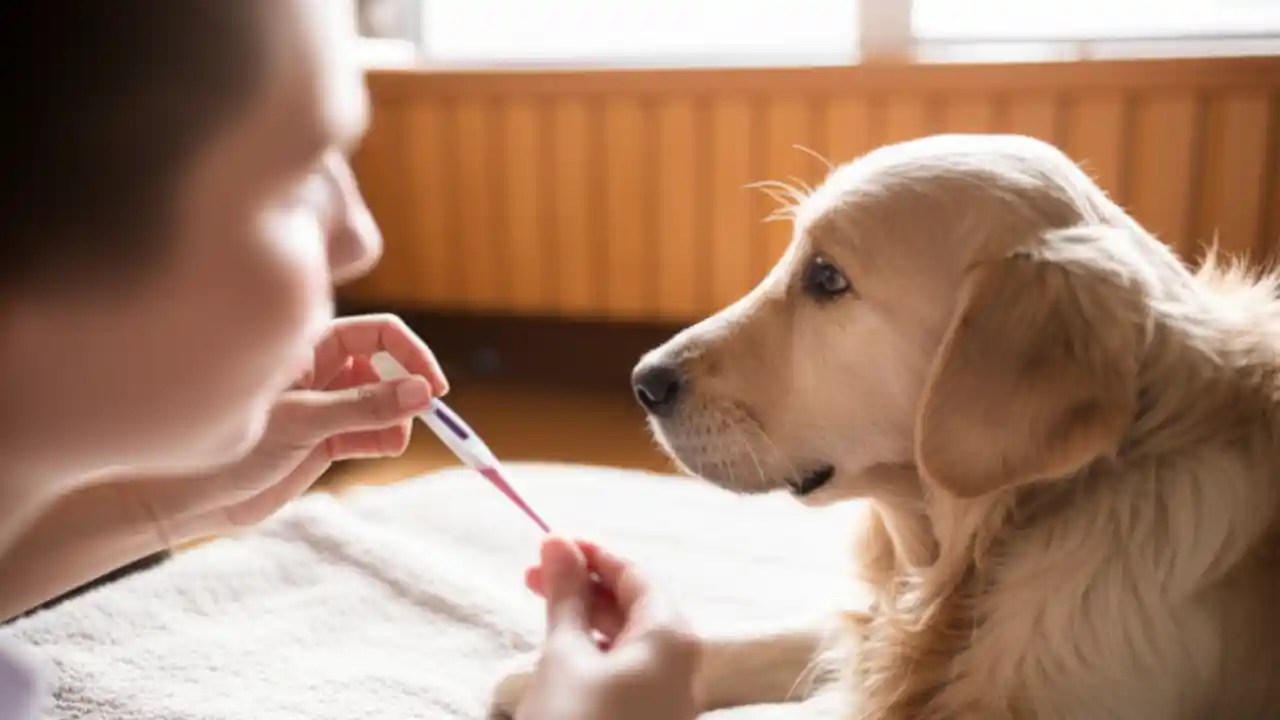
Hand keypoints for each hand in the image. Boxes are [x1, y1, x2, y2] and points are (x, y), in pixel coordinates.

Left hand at [127, 313, 446, 544]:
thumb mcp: (304, 422)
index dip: (411, 354)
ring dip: (397, 418)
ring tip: (392, 441)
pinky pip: (370, 431)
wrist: (189, 499)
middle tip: (422, 415)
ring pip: (382, 401)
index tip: (432, 387)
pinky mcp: (325, 438)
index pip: (378, 333)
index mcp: (306, 345)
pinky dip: (384, 439)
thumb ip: (364, 407)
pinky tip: (383, 449)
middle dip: (407, 388)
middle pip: (386, 365)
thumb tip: (422, 392)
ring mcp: (324, 404)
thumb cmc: (229, 449)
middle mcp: (319, 369)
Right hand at [515, 537, 698, 719]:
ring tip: (543, 614)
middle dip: (584, 587)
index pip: (635, 574)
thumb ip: (566, 596)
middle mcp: (684, 664)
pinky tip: (566, 654)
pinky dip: (597, 652)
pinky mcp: (652, 716)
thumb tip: (558, 542)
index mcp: (672, 636)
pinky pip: (628, 669)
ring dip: (588, 620)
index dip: (591, 554)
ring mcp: (671, 696)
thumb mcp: (564, 655)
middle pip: (635, 606)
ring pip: (630, 640)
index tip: (548, 543)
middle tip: (532, 577)